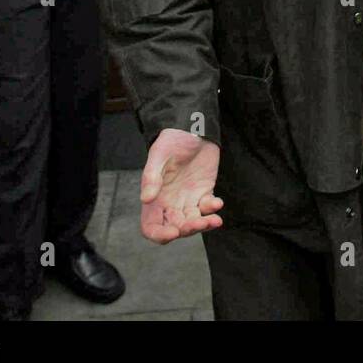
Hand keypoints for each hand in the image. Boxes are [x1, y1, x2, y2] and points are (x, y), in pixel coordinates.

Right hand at [139, 128, 224, 242]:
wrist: (193, 128)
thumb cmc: (172, 139)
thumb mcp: (159, 154)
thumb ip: (151, 177)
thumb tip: (145, 199)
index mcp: (154, 198)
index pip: (151, 226)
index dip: (159, 234)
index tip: (173, 233)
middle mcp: (170, 202)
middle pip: (175, 228)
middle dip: (187, 230)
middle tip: (199, 222)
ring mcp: (188, 198)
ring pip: (193, 222)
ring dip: (203, 225)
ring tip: (215, 220)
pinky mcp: (204, 192)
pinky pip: (207, 208)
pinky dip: (213, 209)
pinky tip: (217, 202)